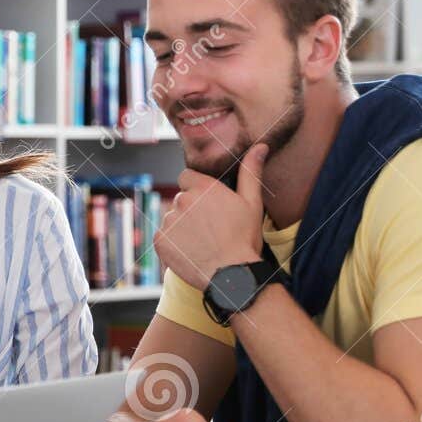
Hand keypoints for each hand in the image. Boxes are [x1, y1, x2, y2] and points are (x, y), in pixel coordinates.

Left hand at [154, 141, 267, 290]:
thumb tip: (260, 146)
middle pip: (180, 199)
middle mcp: (181, 200)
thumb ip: (251, 173)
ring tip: (203, 241)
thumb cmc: (244, 238)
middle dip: (191, 209)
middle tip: (210, 227)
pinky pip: (163, 236)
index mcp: (202, 188)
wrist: (231, 274)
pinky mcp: (160, 240)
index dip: (196, 188)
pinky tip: (191, 250)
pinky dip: (173, 242)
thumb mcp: (252, 203)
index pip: (186, 177)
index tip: (208, 204)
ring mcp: (168, 221)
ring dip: (182, 226)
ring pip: (171, 218)